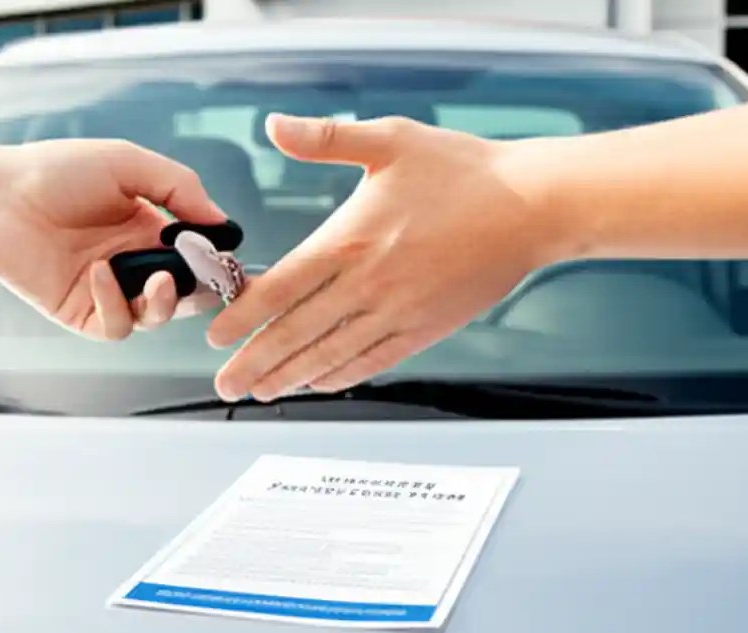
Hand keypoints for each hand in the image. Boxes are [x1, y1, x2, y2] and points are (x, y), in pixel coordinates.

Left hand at [0, 139, 225, 339]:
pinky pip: (116, 325)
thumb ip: (180, 188)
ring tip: (159, 279)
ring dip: (166, 303)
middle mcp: (134, 262)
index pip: (198, 256)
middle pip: (187, 294)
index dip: (218, 263)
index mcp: (149, 228)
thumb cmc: (55, 171)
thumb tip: (223, 222)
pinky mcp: (82, 313)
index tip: (230, 261)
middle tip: (204, 277)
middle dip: (202, 290)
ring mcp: (110, 291)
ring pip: (157, 317)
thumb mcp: (128, 164)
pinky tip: (99, 273)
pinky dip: (116, 303)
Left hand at [206, 114, 570, 400]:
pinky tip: (318, 383)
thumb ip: (326, 138)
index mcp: (351, 239)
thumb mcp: (391, 140)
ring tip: (260, 391)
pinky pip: (373, 361)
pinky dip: (340, 376)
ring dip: (290, 378)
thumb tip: (275, 126)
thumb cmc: (464, 170)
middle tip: (225, 384)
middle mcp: (369, 284)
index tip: (216, 336)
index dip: (244, 317)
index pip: (282, 288)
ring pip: (331, 356)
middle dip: (255, 363)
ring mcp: (397, 312)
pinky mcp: (425, 329)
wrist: (531, 207)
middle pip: (297, 334)